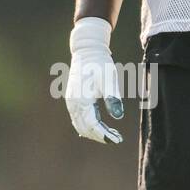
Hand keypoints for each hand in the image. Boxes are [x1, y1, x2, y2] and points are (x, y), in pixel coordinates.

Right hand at [65, 17, 124, 143]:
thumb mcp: (109, 79)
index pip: (92, 125)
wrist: (87, 50)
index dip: (104, 135)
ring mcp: (71, 101)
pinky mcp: (72, 99)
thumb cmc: (100, 63)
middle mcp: (73, 103)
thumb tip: (118, 116)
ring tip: (111, 133)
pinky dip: (88, 126)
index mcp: (81, 99)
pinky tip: (100, 127)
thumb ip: (112, 97)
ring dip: (94, 132)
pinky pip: (78, 119)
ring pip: (80, 125)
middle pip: (84, 128)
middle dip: (100, 136)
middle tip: (117, 138)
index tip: (118, 140)